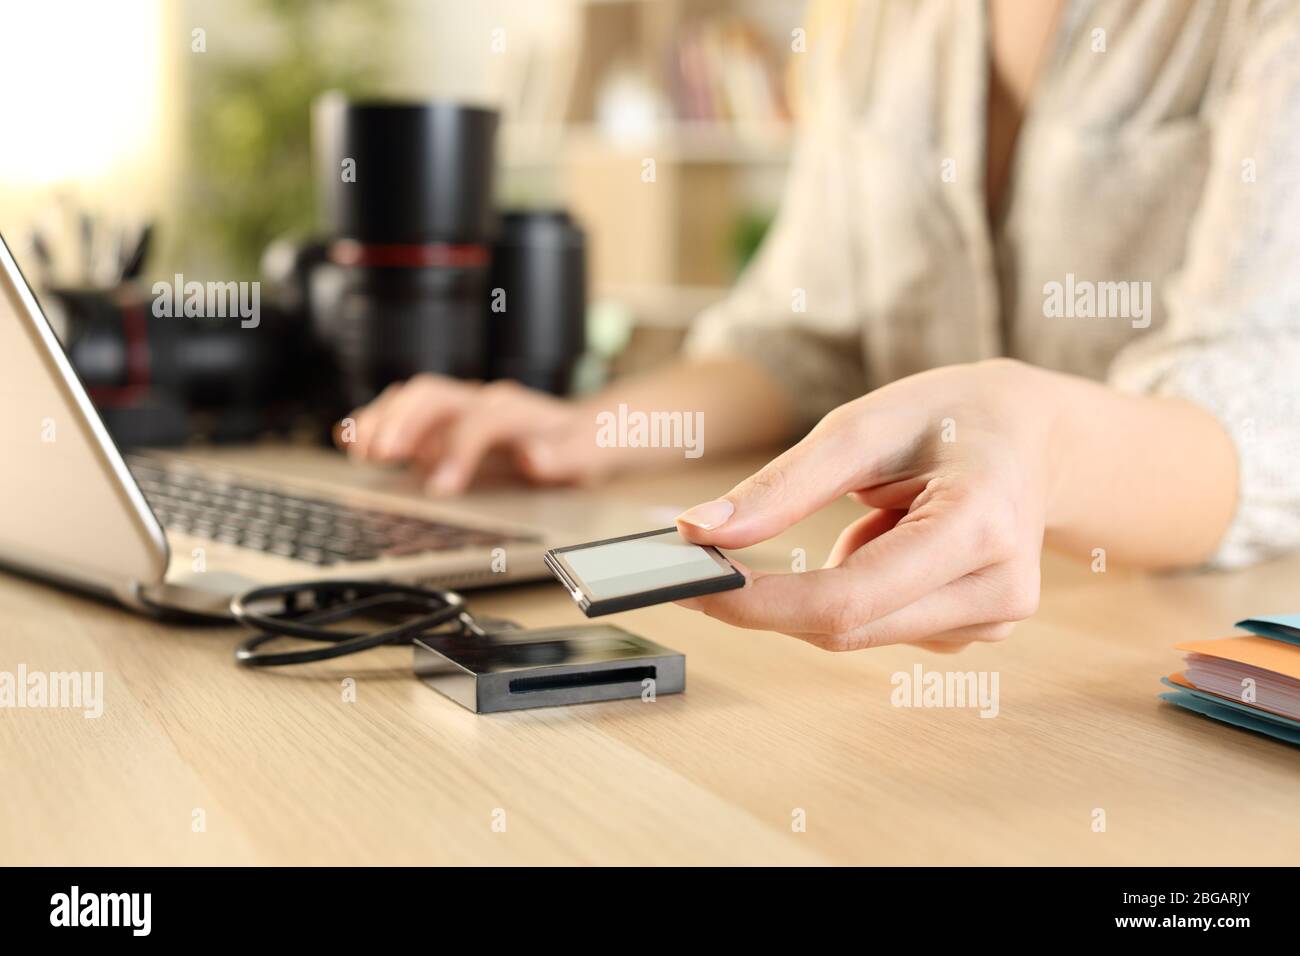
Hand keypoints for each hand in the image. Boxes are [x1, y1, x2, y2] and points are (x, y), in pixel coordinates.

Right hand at [336, 374, 604, 493]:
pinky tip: (349, 439)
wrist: (578, 429)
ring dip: (381, 420)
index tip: (440, 486)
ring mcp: (458, 407)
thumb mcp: (584, 456)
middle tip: (379, 455)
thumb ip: (562, 457)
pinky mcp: (442, 422)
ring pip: (413, 398)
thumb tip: (535, 457)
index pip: (481, 420)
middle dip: (403, 422)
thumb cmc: (577, 445)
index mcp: (517, 410)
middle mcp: (482, 400)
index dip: (458, 450)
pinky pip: (403, 411)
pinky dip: (374, 422)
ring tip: (356, 449)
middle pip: (436, 396)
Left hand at [674, 360, 1053, 651]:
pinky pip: (883, 625)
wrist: (1032, 434)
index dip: (763, 603)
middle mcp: (999, 587)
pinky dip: (862, 587)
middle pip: (848, 627)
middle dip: (774, 599)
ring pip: (859, 630)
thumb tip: (703, 531)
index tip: (695, 588)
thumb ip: (784, 486)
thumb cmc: (949, 416)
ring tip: (882, 509)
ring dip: (831, 580)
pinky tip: (899, 539)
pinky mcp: (979, 629)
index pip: (849, 598)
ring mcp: (995, 617)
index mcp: (979, 524)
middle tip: (720, 555)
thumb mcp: (862, 426)